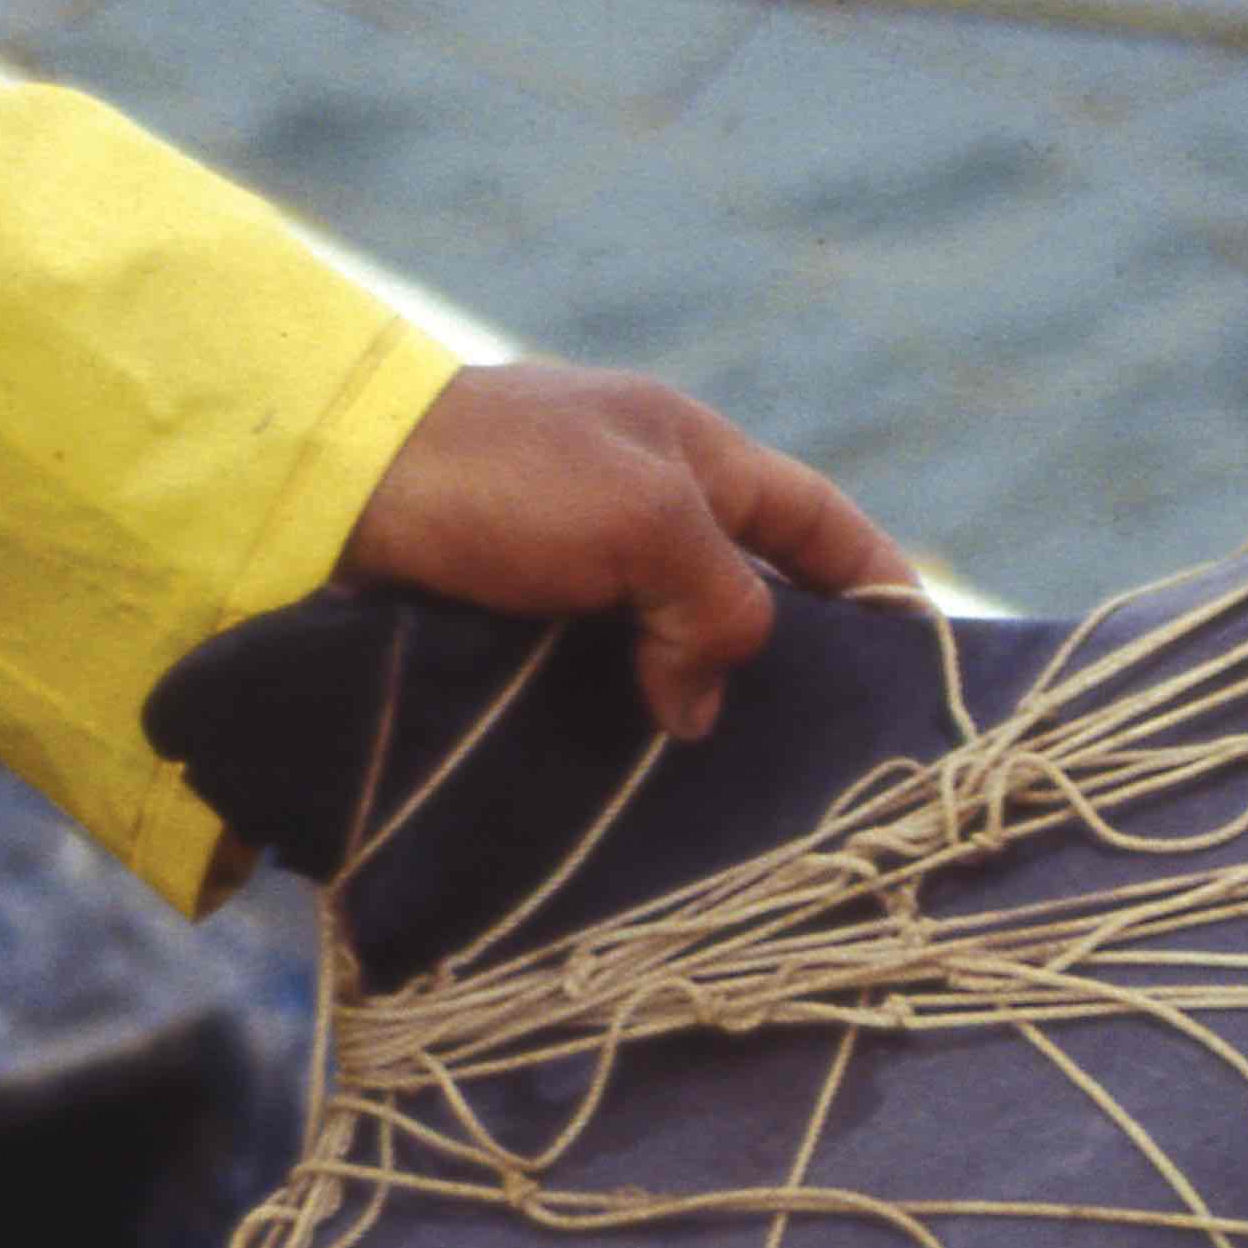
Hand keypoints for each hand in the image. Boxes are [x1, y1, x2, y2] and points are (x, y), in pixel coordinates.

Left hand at [338, 364, 909, 739]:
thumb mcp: (645, 521)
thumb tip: (702, 704)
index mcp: (690, 452)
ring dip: (688, 712)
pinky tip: (624, 780)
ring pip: (664, 650)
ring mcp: (568, 562)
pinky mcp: (504, 618)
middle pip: (744, 594)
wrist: (328, 486)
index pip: (817, 520)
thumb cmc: (501, 477)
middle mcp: (637, 504)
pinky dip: (614, 722)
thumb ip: (716, 602)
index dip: (876, 582)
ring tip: (718, 795)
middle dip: (780, 668)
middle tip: (816, 759)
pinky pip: (588, 680)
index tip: (919, 658)